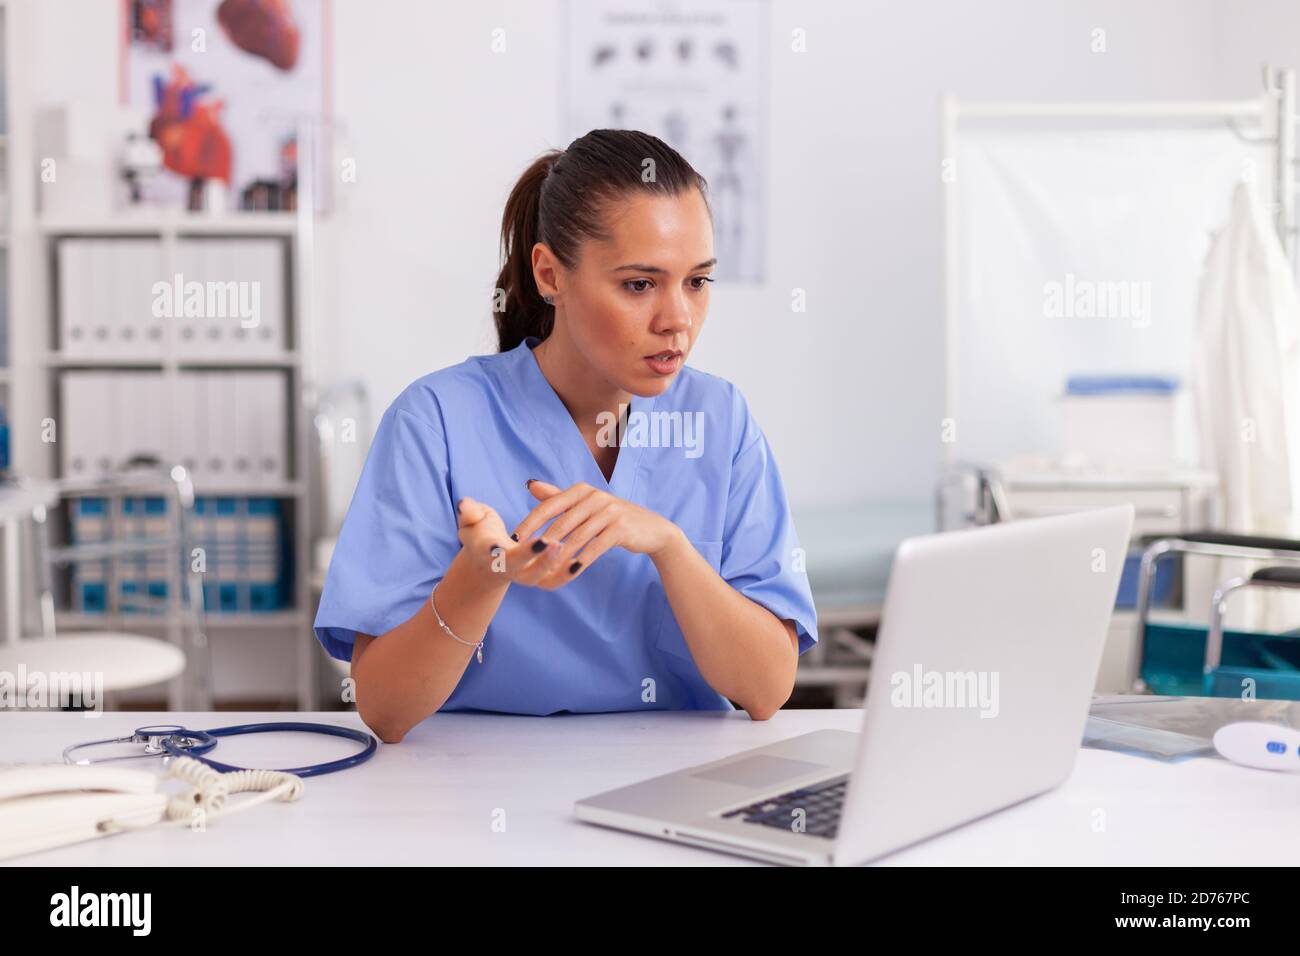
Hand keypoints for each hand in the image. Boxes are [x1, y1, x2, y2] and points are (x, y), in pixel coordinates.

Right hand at [455, 496, 575, 589]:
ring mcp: (524, 576)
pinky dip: (567, 574)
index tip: (520, 539)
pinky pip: (554, 581)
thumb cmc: (479, 532)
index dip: (511, 549)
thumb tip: (464, 504)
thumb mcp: (471, 520)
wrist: (486, 559)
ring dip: (559, 572)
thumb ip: (469, 512)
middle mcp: (508, 569)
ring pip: (543, 580)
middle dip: (540, 561)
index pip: (499, 554)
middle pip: (524, 571)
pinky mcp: (538, 578)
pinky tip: (580, 561)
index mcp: (490, 553)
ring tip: (576, 558)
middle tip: (555, 543)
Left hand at [509, 480, 683, 587]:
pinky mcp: (620, 528)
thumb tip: (531, 485)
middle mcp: (594, 497)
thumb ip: (558, 496)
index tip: (512, 539)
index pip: (549, 506)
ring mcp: (609, 511)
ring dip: (559, 554)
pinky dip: (583, 559)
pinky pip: (596, 546)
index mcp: (581, 490)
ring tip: (543, 568)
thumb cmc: (613, 518)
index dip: (529, 522)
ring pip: (577, 536)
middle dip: (540, 540)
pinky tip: (571, 571)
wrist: (652, 530)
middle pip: (561, 521)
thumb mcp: (586, 504)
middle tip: (523, 557)